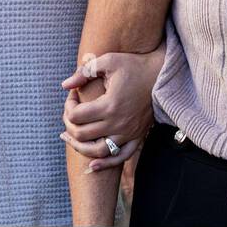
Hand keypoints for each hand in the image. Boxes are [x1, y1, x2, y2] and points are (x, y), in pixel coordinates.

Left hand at [60, 47, 164, 169]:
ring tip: (69, 138)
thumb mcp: (108, 61)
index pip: (76, 115)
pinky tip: (92, 165)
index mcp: (109, 105)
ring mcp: (128, 133)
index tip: (72, 95)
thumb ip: (85, 72)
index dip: (68, 106)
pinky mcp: (136, 137)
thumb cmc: (133, 66)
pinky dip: (105, 164)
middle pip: (82, 134)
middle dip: (69, 124)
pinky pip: (120, 157)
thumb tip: (65, 85)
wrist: (162, 76)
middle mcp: (118, 123)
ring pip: (97, 151)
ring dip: (79, 147)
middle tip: (69, 112)